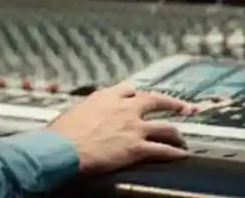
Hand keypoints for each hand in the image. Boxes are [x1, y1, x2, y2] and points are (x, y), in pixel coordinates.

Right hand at [45, 84, 196, 173]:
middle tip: (181, 107)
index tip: (143, 96)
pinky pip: (163, 150)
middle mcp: (124, 108)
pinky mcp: (137, 148)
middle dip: (171, 104)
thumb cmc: (62, 133)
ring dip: (176, 133)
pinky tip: (182, 155)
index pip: (129, 90)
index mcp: (106, 97)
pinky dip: (175, 153)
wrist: (63, 148)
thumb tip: (85, 118)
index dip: (139, 94)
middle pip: (156, 101)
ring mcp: (133, 127)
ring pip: (165, 128)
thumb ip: (88, 111)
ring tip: (182, 138)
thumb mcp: (75, 112)